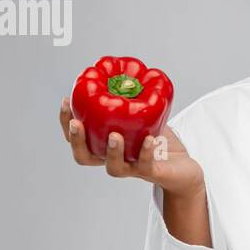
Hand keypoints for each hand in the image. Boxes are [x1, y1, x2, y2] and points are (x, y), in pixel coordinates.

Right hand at [58, 97, 204, 196]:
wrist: (183, 168)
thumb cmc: (160, 142)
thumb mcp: (144, 116)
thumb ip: (131, 101)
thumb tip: (124, 76)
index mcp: (106, 146)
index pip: (79, 137)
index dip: (67, 122)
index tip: (66, 100)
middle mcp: (115, 159)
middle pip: (85, 157)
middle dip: (77, 140)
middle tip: (78, 124)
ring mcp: (132, 169)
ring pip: (113, 168)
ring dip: (112, 151)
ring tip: (114, 135)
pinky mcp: (153, 173)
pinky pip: (145, 165)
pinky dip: (145, 152)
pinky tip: (148, 139)